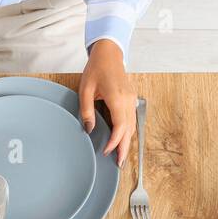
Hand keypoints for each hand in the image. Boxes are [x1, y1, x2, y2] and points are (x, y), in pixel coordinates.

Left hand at [78, 40, 136, 165]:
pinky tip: (123, 141)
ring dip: (127, 141)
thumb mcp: (85, 90)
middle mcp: (128, 99)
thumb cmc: (96, 69)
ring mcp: (132, 98)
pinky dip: (128, 132)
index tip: (106, 151)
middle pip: (129, 128)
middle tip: (119, 164)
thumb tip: (89, 129)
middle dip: (124, 148)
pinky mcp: (131, 98)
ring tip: (121, 157)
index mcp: (117, 97)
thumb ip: (86, 111)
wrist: (109, 54)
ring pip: (132, 125)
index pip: (120, 125)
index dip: (114, 141)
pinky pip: (131, 118)